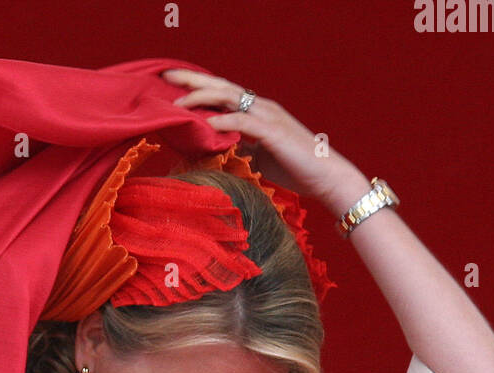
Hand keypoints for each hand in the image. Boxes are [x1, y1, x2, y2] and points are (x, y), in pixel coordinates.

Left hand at [162, 68, 364, 210]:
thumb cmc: (296, 168)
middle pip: (221, 86)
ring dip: (202, 97)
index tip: (174, 83)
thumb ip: (244, 150)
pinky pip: (244, 122)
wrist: (326, 177)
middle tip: (166, 75)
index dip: (199, 85)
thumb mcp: (262, 158)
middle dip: (192, 80)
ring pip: (229, 98)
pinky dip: (224, 120)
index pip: (223, 92)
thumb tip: (225, 154)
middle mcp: (261, 107)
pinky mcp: (273, 132)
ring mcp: (267, 116)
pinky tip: (208, 121)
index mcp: (257, 111)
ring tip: (178, 101)